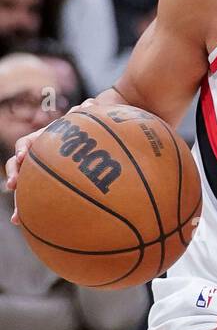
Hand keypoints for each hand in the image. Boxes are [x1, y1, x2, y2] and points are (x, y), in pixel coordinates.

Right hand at [4, 97, 98, 217]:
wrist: (92, 138)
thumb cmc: (89, 128)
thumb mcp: (88, 121)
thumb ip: (88, 114)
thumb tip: (91, 103)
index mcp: (44, 141)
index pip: (28, 143)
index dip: (24, 149)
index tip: (24, 156)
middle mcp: (38, 156)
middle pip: (19, 166)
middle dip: (14, 175)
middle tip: (12, 185)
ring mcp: (40, 171)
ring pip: (25, 186)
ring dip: (20, 201)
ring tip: (18, 217)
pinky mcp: (47, 185)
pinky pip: (37, 199)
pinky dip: (32, 212)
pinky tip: (28, 226)